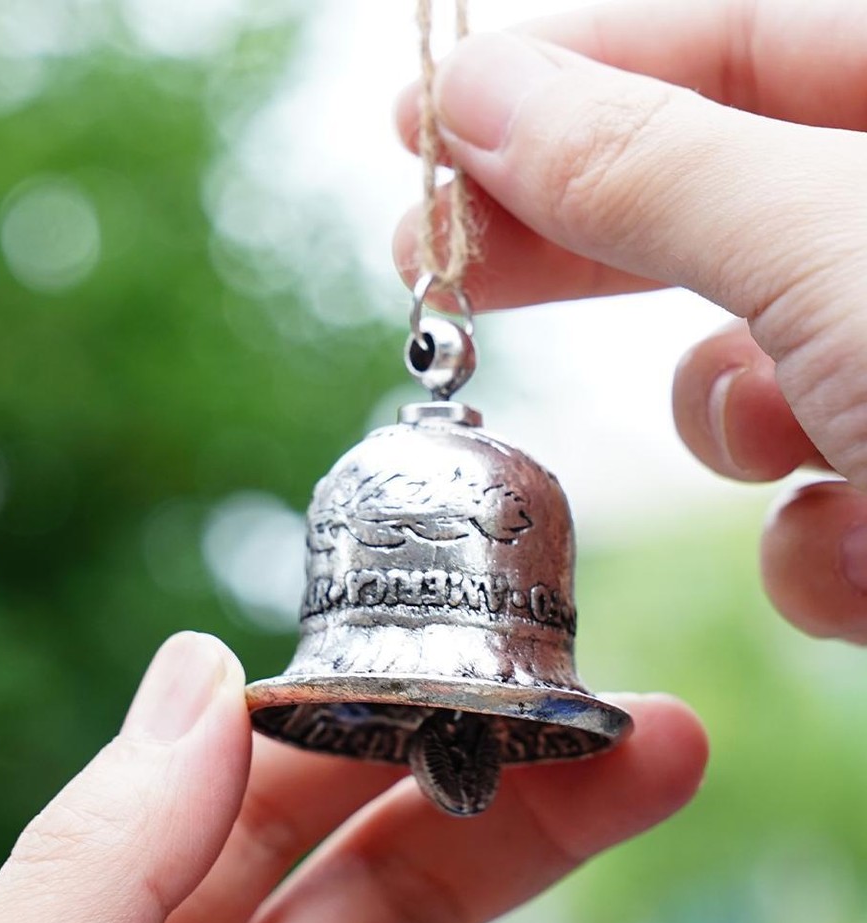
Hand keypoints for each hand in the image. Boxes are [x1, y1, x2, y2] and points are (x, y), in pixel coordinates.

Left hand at [0, 631, 704, 922]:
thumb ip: (95, 857)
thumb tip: (200, 665)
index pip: (261, 783)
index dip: (367, 707)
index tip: (464, 649)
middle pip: (374, 842)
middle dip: (494, 755)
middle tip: (611, 704)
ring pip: (426, 912)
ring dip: (540, 833)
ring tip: (648, 758)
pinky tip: (598, 877)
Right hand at [395, 0, 866, 644]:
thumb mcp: (826, 246)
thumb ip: (651, 167)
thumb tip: (475, 93)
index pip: (736, 35)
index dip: (571, 67)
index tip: (426, 116)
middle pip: (717, 204)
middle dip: (577, 246)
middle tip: (429, 260)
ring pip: (753, 376)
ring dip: (734, 422)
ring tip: (782, 448)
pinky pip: (812, 503)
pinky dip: (815, 543)